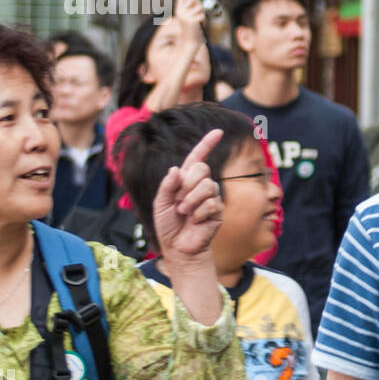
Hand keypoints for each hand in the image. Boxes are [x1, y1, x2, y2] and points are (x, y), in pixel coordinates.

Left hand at [153, 128, 223, 259]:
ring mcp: (211, 197)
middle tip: (179, 201)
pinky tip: (195, 221)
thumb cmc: (168, 225)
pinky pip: (212, 203)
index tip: (218, 132)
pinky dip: (199, 213)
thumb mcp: (160, 203)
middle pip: (202, 169)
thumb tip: (177, 169)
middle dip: (188, 184)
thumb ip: (167, 185)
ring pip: (208, 186)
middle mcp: (201, 186)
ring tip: (185, 213)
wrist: (178, 247)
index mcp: (186, 180)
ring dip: (191, 201)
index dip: (207, 144)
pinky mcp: (218, 211)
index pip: (198, 158)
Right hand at [174, 0, 205, 45]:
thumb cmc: (193, 28)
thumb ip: (194, 6)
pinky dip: (204, 20)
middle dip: (200, 4)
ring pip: (200, 7)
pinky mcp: (192, 21)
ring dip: (203, 14)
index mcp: (178, 9)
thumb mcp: (191, 15)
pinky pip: (203, 15)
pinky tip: (200, 25)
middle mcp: (180, 12)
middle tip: (200, 12)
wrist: (190, 42)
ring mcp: (186, 17)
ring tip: (200, 21)